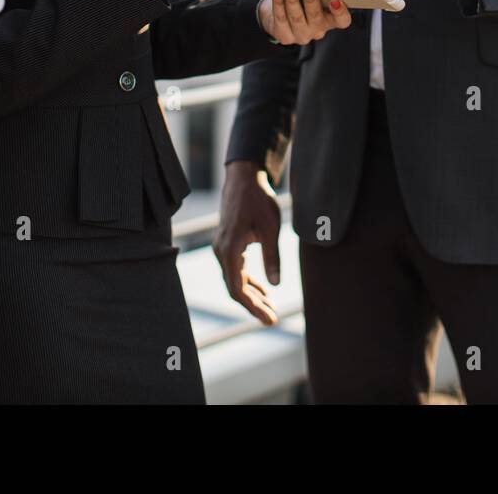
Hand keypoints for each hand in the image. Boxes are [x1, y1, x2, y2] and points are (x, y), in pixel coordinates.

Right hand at [213, 161, 281, 324]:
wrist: (244, 178)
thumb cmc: (258, 201)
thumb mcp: (271, 229)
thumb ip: (272, 258)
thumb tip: (275, 285)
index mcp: (230, 250)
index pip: (237, 290)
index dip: (253, 308)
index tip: (270, 319)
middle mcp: (221, 252)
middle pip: (234, 289)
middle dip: (254, 305)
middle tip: (273, 318)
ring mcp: (222, 248)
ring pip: (234, 281)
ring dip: (252, 295)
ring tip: (271, 308)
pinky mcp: (227, 244)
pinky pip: (235, 270)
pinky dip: (248, 282)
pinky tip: (263, 290)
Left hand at [258, 0, 351, 43]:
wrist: (282, 12)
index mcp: (332, 19)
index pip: (342, 20)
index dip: (340, 12)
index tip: (335, 0)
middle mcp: (318, 29)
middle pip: (316, 18)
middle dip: (311, 1)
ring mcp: (302, 35)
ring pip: (297, 18)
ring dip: (292, 0)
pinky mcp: (285, 37)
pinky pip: (281, 19)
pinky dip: (279, 3)